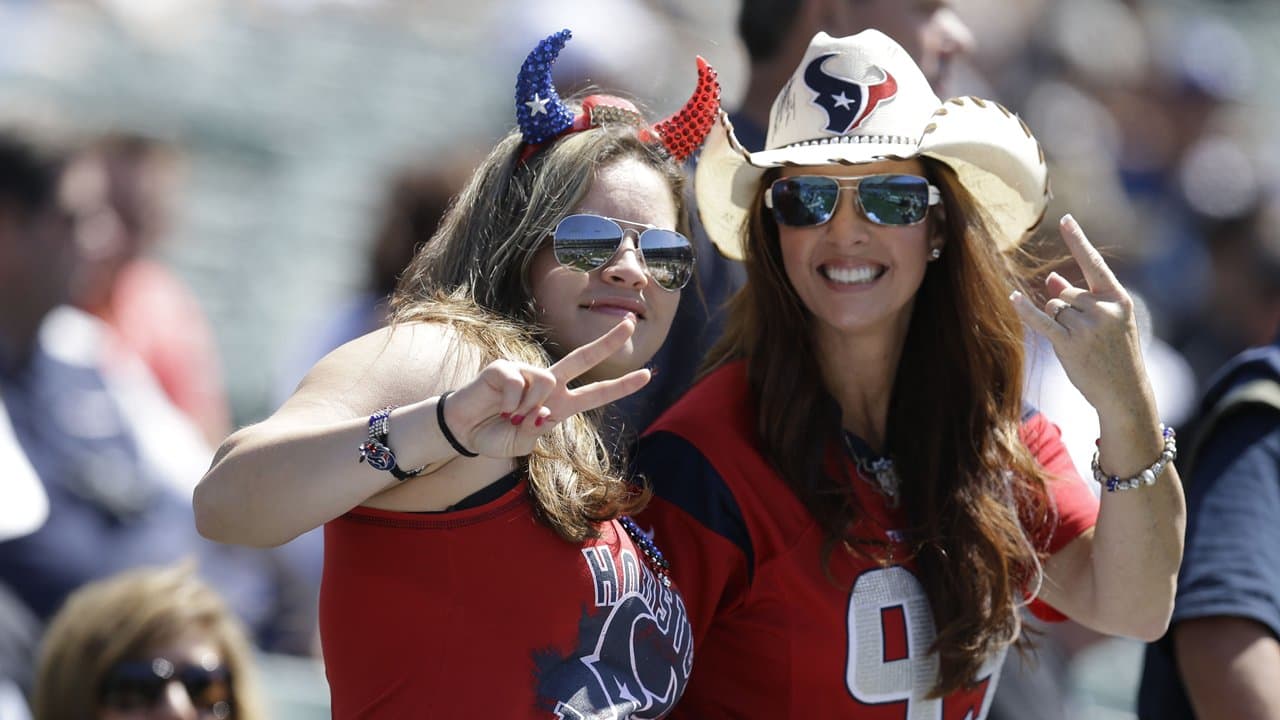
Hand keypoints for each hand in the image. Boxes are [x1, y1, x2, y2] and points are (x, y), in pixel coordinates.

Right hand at [443, 317, 650, 457]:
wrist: (464, 431)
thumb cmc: (495, 435)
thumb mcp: (523, 444)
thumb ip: (540, 431)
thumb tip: (546, 411)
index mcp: (559, 403)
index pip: (596, 393)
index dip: (621, 386)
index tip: (647, 375)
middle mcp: (548, 383)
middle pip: (584, 358)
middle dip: (608, 341)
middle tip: (631, 322)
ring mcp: (527, 373)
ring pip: (547, 382)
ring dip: (528, 407)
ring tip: (509, 415)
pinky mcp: (505, 368)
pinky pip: (520, 385)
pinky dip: (511, 403)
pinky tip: (498, 405)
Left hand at [1011, 215, 1152, 417]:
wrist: (1125, 392)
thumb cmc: (1115, 354)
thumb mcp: (1108, 322)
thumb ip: (1081, 297)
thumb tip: (1052, 278)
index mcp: (1119, 299)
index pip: (1094, 264)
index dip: (1078, 241)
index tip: (1066, 219)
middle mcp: (1103, 309)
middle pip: (1065, 292)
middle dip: (1067, 309)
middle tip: (1088, 336)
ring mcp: (1087, 326)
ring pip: (1054, 306)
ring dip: (1059, 322)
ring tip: (1081, 344)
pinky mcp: (1069, 344)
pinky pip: (1042, 320)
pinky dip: (1025, 309)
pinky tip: (1013, 298)